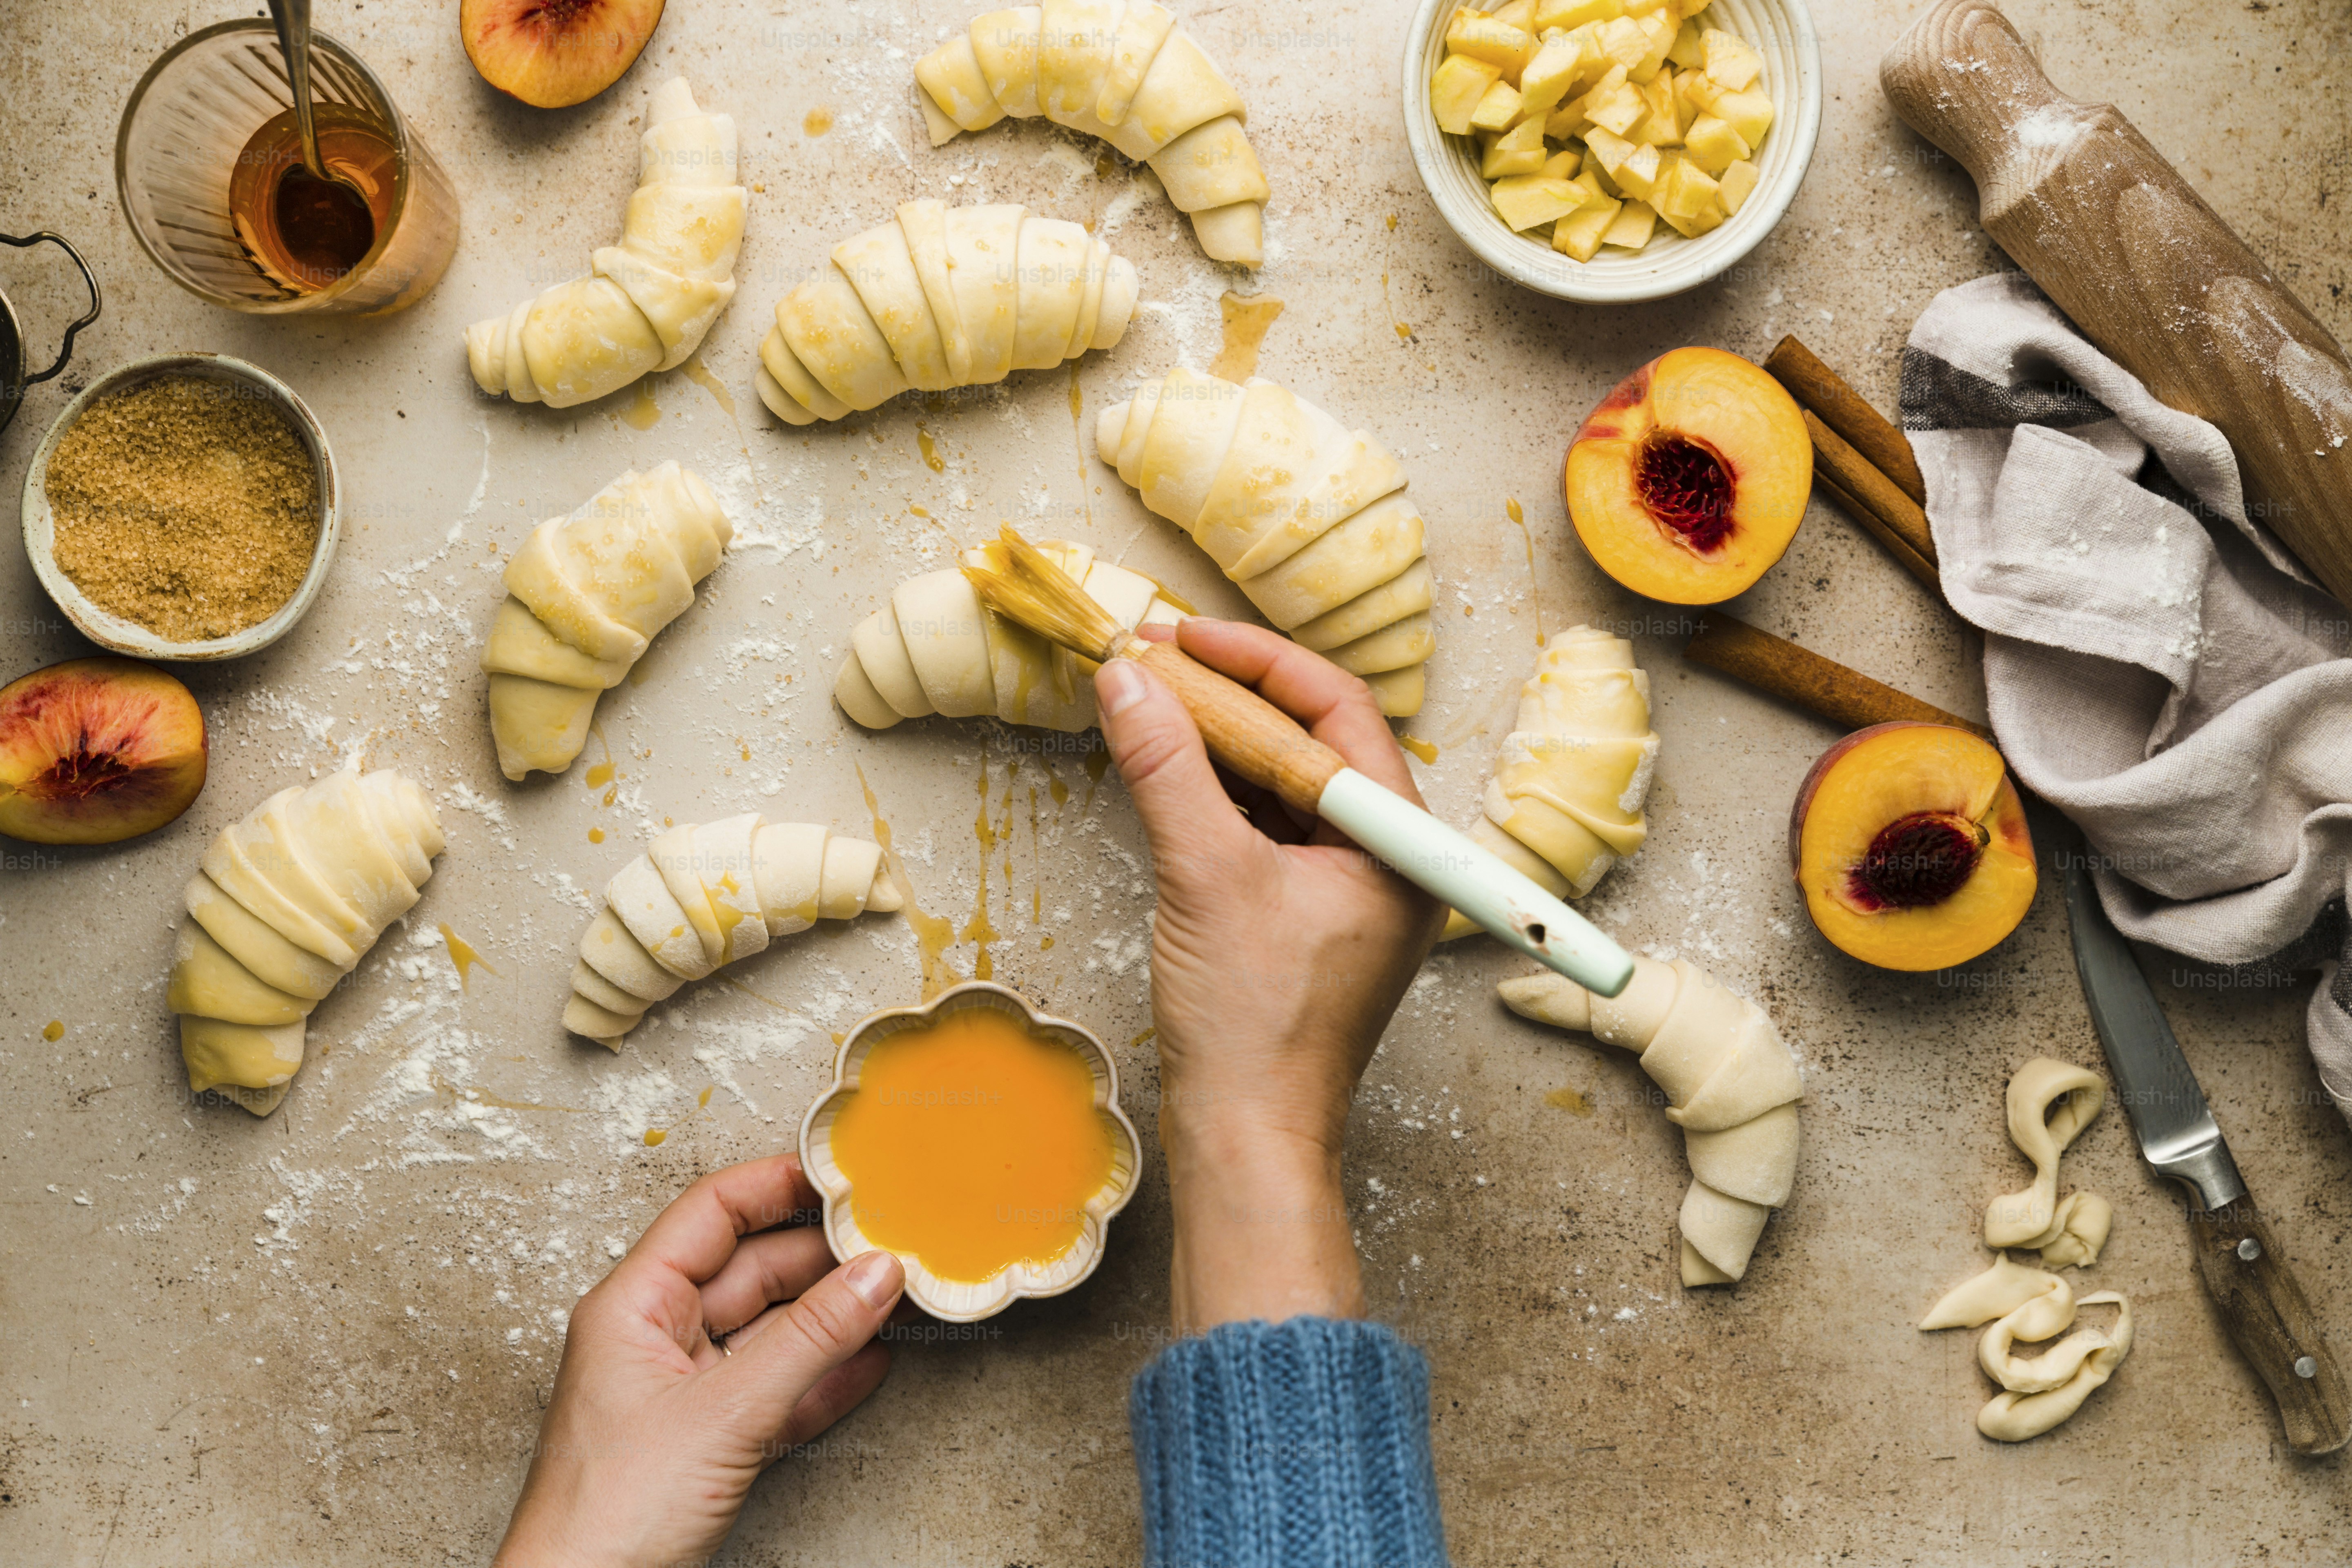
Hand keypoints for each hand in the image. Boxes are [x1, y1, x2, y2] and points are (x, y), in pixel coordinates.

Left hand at [495, 1155, 903, 1567]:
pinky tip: (871, 1360)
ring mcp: (684, 1392)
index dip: (775, 1186)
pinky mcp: (710, 1442)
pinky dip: (826, 1375)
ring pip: (771, 1331)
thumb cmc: (606, 1516)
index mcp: (633, 1308)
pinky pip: (778, 1390)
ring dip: (834, 1316)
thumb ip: (809, 1340)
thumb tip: (874, 1276)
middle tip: (888, 1241)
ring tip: (894, 1294)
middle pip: (751, 1270)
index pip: (712, 1214)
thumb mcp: (724, 1412)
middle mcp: (656, 1339)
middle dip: (821, 1257)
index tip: (839, 1175)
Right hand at [1094, 619, 1440, 1331]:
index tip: (1183, 636)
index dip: (1258, 660)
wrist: (1248, 1138)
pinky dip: (1218, 795)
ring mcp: (1348, 891)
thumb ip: (1167, 768)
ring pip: (1284, 785)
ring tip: (1149, 702)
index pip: (1338, 709)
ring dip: (1220, 743)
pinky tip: (1165, 769)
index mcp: (1399, 843)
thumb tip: (1126, 679)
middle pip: (1312, 740)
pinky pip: (1267, 830)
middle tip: (1154, 660)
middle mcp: (1387, 860)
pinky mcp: (1306, 918)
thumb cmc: (1253, 1025)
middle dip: (1232, 696)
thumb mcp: (1204, 876)